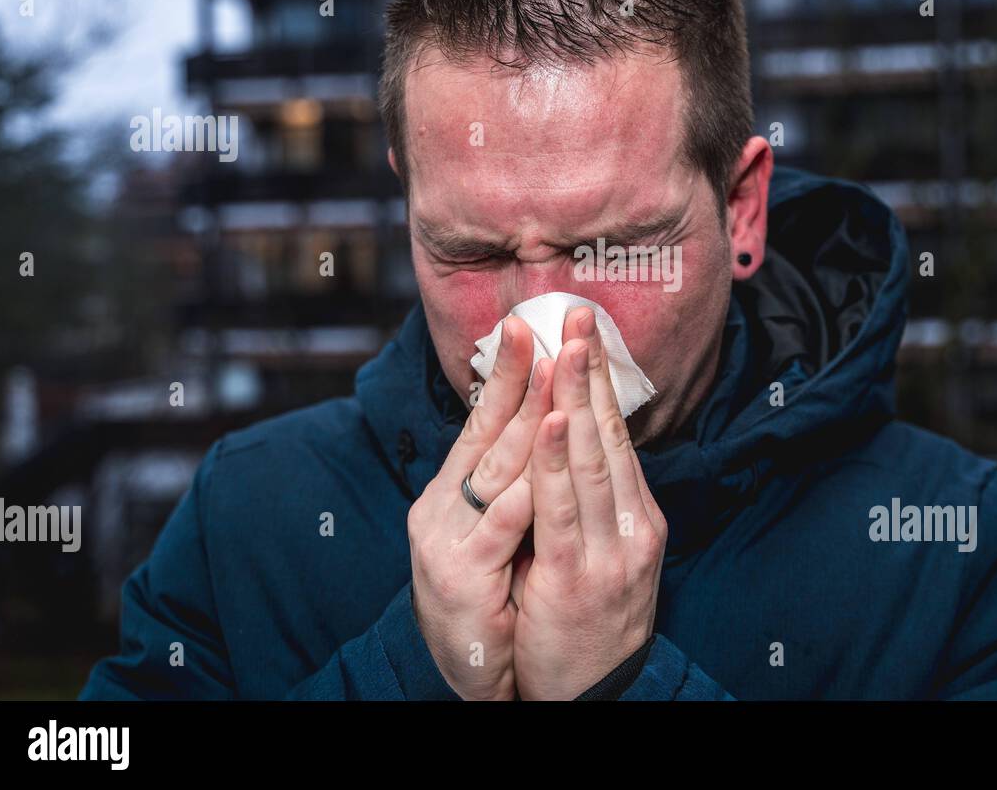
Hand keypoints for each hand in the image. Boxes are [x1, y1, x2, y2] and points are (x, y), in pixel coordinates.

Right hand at [405, 316, 551, 699]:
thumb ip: (514, 479)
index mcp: (456, 489)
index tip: (530, 325)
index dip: (509, 371)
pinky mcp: (460, 578)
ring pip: (494, 471)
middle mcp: (444, 505)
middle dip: (522, 377)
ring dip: (527, 420)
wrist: (465, 671)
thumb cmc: (490, 592)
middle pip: (489, 432)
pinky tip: (539, 468)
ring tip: (552, 374)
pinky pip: (496, 531)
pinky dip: (517, 498)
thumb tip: (548, 421)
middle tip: (549, 331)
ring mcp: (447, 539)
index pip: (487, 418)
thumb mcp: (499, 528)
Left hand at [511, 306, 668, 699]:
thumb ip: (600, 502)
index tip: (586, 331)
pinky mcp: (581, 576)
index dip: (600, 381)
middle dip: (591, 372)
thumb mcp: (610, 553)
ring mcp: (612, 550)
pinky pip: (565, 509)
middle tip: (579, 316)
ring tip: (565, 349)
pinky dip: (557, 461)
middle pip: (609, 435)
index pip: (617, 434)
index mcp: (639, 514)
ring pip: (592, 461)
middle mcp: (634, 525)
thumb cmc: (593, 620)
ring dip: (576, 399)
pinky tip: (549, 421)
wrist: (599, 695)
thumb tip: (580, 442)